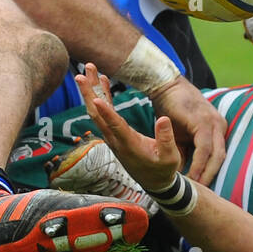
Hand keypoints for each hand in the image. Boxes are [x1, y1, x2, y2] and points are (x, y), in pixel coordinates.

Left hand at [76, 63, 183, 191]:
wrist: (154, 181)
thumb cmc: (163, 169)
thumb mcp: (171, 157)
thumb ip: (167, 139)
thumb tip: (164, 118)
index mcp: (130, 146)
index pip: (115, 127)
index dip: (106, 113)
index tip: (96, 98)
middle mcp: (116, 140)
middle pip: (97, 115)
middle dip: (89, 93)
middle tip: (81, 74)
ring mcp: (112, 137)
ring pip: (97, 112)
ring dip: (92, 90)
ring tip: (88, 70)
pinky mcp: (114, 133)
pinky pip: (103, 113)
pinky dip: (101, 96)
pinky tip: (101, 81)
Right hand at [145, 74, 226, 184]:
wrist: (164, 87)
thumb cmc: (172, 109)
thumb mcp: (179, 135)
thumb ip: (183, 152)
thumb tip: (180, 171)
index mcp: (217, 130)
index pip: (218, 156)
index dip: (211, 173)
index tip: (203, 188)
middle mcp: (219, 126)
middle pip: (221, 158)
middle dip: (211, 177)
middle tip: (202, 194)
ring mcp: (213, 123)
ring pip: (215, 155)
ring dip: (206, 173)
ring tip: (196, 187)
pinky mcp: (203, 122)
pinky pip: (204, 148)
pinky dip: (199, 163)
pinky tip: (191, 174)